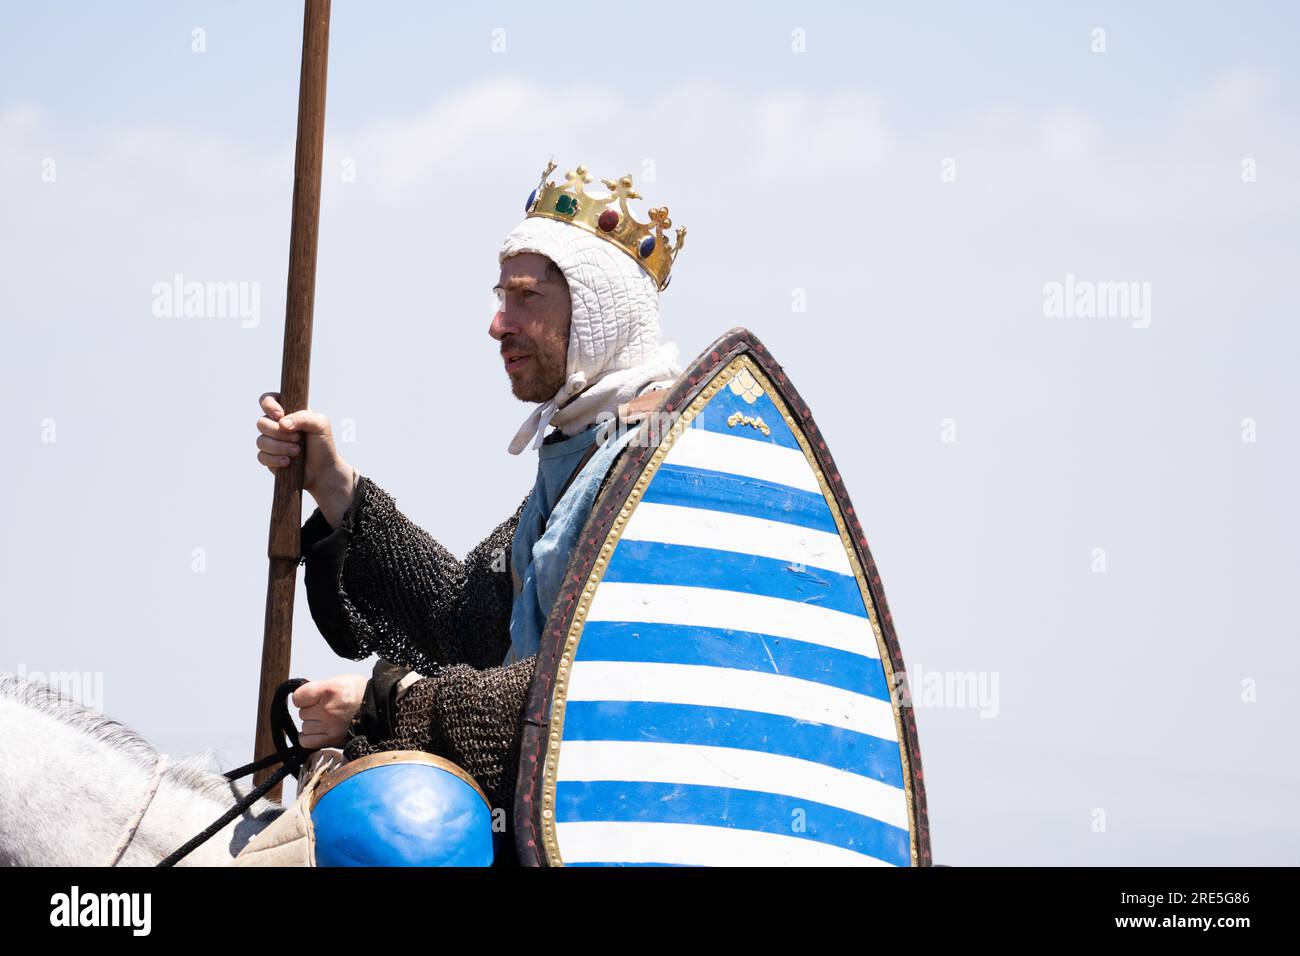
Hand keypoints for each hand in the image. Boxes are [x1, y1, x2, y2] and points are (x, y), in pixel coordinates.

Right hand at [256, 391, 355, 526]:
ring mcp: (271, 442)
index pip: (268, 400)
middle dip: (279, 433)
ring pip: (260, 441)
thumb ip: (303, 417)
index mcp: (288, 412)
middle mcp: (276, 425)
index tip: (280, 415)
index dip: (269, 405)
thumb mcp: (320, 424)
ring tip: (297, 452)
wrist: (324, 470)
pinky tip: (287, 462)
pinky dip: (275, 459)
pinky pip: (261, 456)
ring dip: (280, 447)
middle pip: (261, 422)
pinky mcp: (268, 458)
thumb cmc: (323, 445)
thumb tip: (282, 423)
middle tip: (299, 439)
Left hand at [292, 674, 369, 749]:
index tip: (310, 699)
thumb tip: (304, 698)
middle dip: (311, 711)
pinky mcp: (332, 740)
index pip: (298, 697)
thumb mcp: (342, 681)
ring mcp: (330, 726)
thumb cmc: (362, 693)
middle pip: (302, 713)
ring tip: (327, 720)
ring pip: (305, 727)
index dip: (303, 698)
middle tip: (326, 709)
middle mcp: (328, 709)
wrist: (383, 710)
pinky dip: (309, 738)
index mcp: (330, 690)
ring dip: (313, 724)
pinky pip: (306, 741)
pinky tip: (319, 732)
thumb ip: (321, 689)